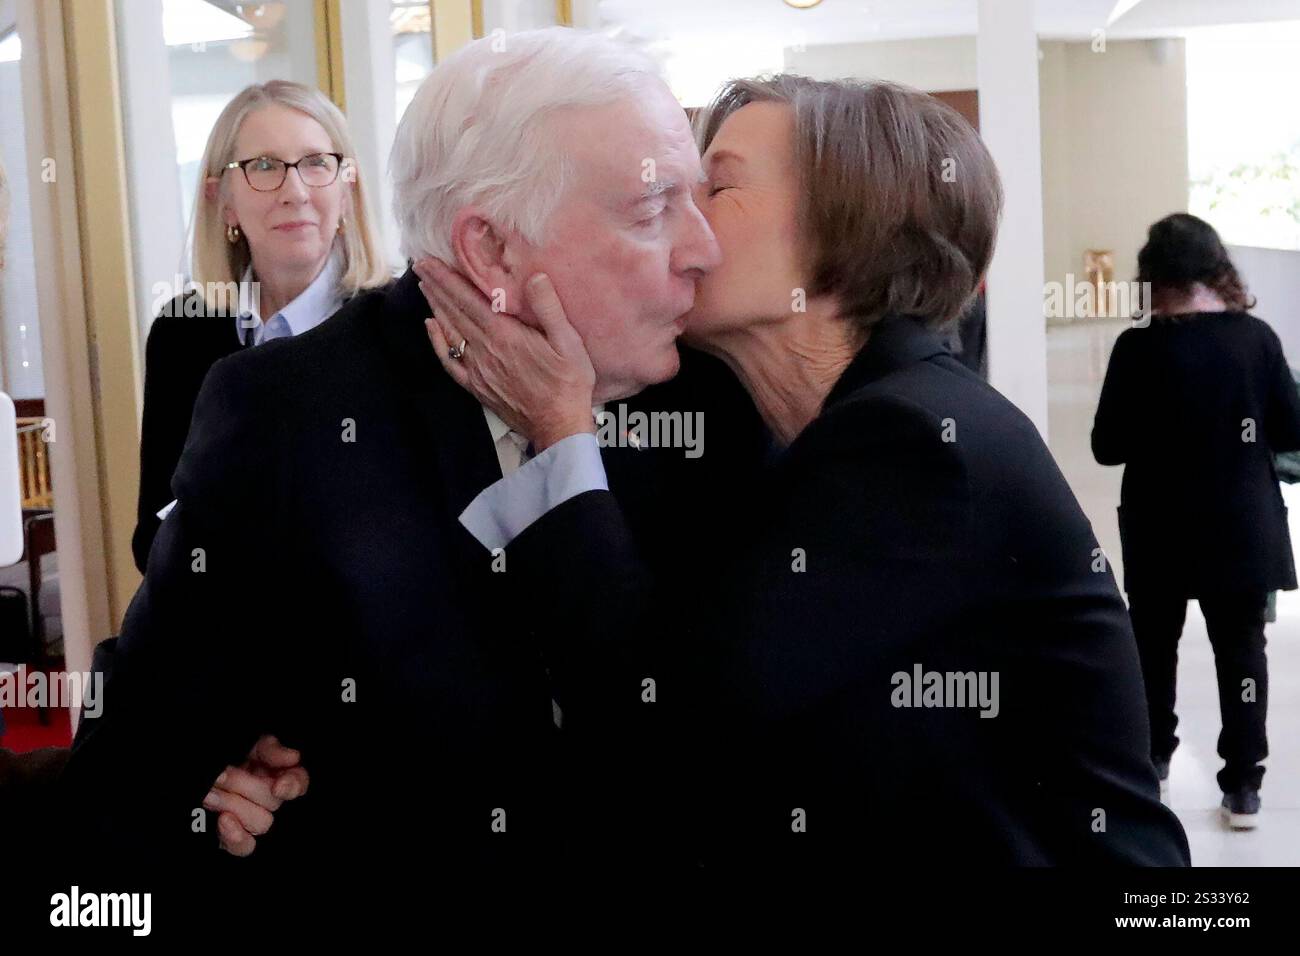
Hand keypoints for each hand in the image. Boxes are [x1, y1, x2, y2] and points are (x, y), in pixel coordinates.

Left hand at [202, 734, 309, 857]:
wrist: (191, 775)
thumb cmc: (221, 758)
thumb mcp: (247, 743)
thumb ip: (269, 749)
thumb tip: (293, 758)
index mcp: (274, 774)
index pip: (298, 782)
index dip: (293, 785)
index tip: (278, 786)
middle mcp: (267, 799)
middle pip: (274, 802)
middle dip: (245, 787)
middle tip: (220, 775)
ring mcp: (251, 821)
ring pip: (262, 823)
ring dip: (234, 806)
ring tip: (210, 795)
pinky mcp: (233, 839)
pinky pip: (245, 847)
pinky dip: (236, 836)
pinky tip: (223, 820)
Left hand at [414, 256, 595, 451]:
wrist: (558, 425)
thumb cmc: (568, 383)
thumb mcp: (569, 342)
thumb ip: (549, 308)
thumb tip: (534, 277)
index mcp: (504, 335)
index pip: (467, 299)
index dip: (446, 279)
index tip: (429, 261)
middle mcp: (485, 350)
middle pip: (453, 312)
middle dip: (435, 286)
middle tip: (419, 265)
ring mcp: (477, 369)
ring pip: (449, 332)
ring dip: (435, 307)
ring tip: (425, 287)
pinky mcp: (476, 386)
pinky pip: (449, 361)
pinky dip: (437, 342)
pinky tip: (432, 328)